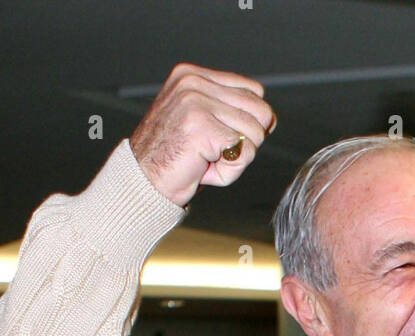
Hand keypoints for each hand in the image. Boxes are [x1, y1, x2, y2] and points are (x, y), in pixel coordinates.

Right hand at [130, 62, 276, 206]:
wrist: (143, 181)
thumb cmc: (175, 158)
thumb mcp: (204, 124)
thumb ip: (232, 114)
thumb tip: (271, 119)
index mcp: (193, 75)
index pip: (253, 91)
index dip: (250, 121)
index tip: (223, 139)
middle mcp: (194, 83)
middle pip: (259, 111)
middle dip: (246, 141)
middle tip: (217, 154)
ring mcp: (196, 102)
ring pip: (254, 133)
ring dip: (236, 158)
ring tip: (208, 161)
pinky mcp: (202, 127)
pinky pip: (244, 152)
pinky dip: (231, 171)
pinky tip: (205, 169)